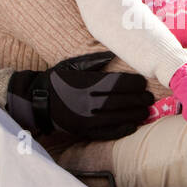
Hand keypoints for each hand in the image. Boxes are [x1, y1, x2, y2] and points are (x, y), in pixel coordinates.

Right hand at [6, 52, 154, 140]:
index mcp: (86, 83)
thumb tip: (113, 54)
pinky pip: (106, 132)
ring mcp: (85, 118)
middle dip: (138, 99)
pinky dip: (121, 129)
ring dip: (134, 114)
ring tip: (145, 111)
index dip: (133, 83)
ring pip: (116, 116)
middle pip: (120, 99)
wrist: (37, 102)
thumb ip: (93, 61)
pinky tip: (133, 126)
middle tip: (149, 98)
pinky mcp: (83, 130)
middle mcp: (87, 100)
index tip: (142, 82)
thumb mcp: (71, 65)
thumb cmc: (57, 80)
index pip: (117, 82)